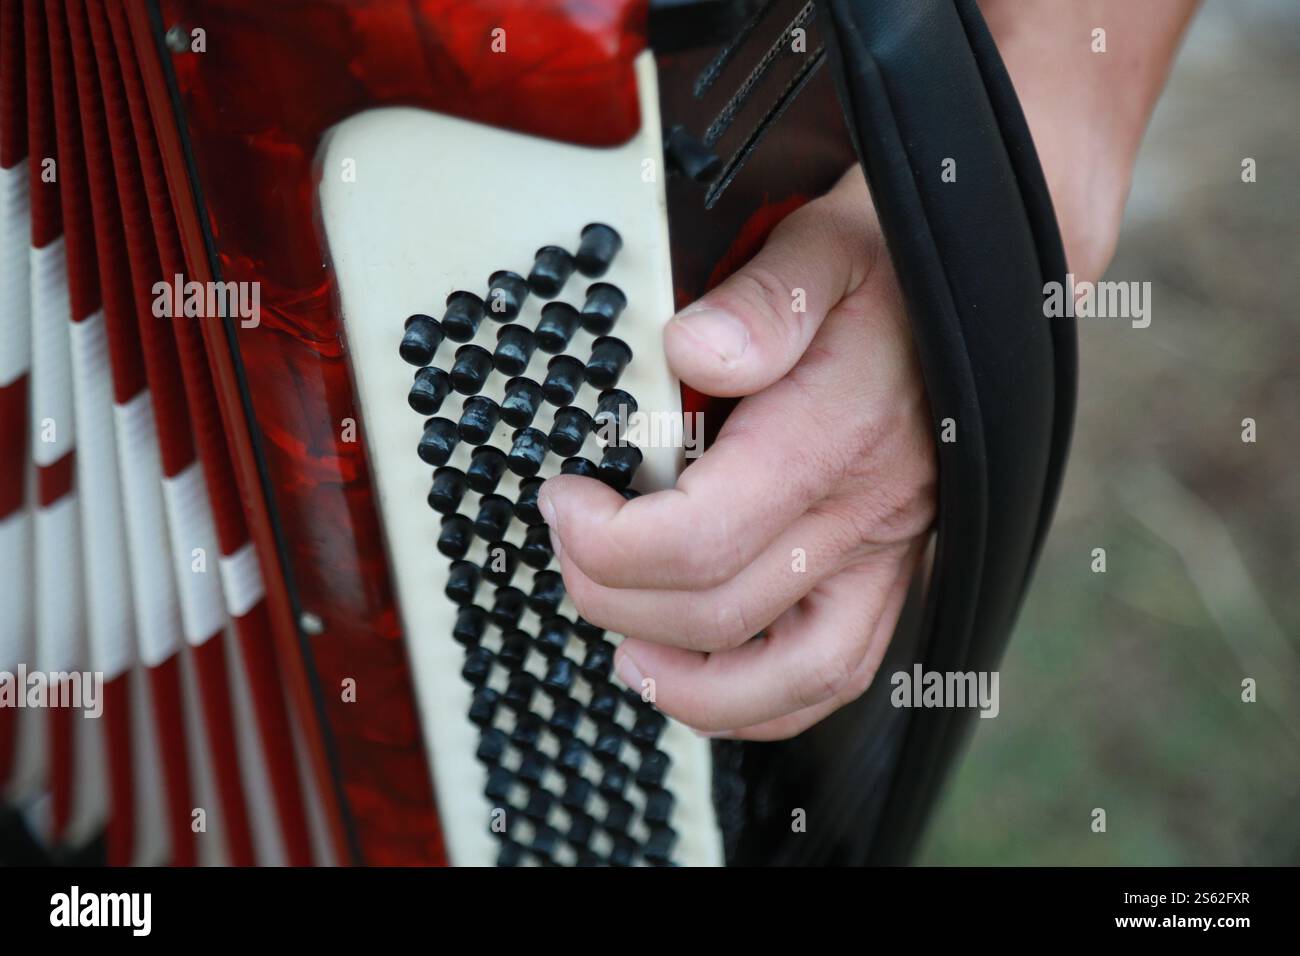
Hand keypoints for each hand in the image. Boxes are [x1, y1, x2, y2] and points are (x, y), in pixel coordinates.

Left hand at [538, 168, 936, 739]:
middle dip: (615, 595)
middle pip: (720, 611)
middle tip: (570, 546)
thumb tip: (690, 346)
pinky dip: (761, 700)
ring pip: (792, 677)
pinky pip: (837, 673)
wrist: (983, 282)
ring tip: (625, 654)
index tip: (564, 499)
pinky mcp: (892, 573)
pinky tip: (701, 681)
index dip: (606, 541)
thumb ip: (764, 303)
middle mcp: (866, 511)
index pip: (703, 537)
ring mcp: (886, 554)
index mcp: (836, 433)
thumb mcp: (824, 247)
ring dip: (690, 686)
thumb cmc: (891, 266)